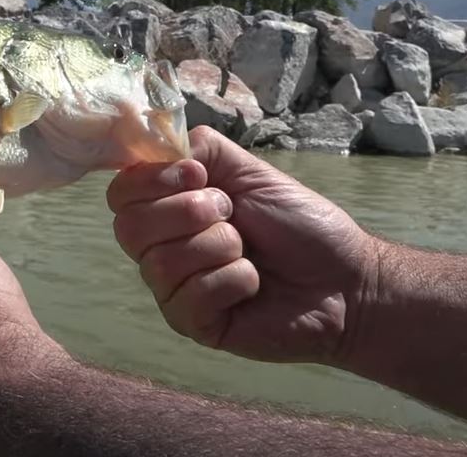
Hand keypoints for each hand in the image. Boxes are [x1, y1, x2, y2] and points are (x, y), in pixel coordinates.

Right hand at [107, 126, 382, 364]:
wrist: (346, 278)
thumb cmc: (299, 225)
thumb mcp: (249, 171)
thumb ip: (200, 150)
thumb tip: (155, 143)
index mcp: (168, 209)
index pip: (120, 193)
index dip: (150, 181)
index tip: (197, 175)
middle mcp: (161, 248)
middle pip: (129, 228)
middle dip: (188, 212)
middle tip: (232, 214)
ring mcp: (173, 289)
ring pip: (160, 263)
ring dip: (219, 246)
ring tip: (249, 251)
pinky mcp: (192, 324)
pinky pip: (189, 297)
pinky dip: (233, 281)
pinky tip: (254, 284)